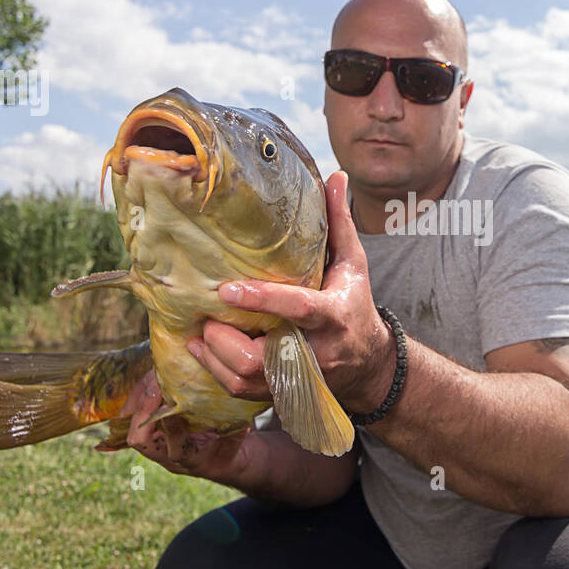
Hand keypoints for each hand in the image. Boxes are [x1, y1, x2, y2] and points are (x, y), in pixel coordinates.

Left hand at [121, 370, 263, 484]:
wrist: (217, 462)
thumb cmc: (226, 453)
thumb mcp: (235, 446)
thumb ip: (235, 434)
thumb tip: (241, 418)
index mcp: (186, 459)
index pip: (172, 444)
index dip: (171, 424)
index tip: (173, 402)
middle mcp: (163, 454)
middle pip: (138, 440)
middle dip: (143, 410)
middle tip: (155, 384)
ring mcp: (153, 442)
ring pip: (129, 425)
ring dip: (138, 399)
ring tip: (152, 374)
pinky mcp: (150, 430)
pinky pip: (133, 413)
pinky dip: (140, 394)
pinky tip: (151, 377)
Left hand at [186, 170, 395, 414]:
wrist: (368, 365)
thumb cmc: (355, 305)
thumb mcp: (353, 265)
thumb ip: (339, 224)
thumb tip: (335, 177)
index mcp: (333, 315)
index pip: (298, 309)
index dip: (263, 301)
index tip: (227, 289)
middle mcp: (316, 351)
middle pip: (261, 358)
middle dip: (225, 341)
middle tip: (206, 317)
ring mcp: (298, 375)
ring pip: (247, 379)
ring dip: (215, 357)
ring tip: (199, 331)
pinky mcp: (284, 391)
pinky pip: (243, 391)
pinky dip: (217, 371)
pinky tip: (201, 349)